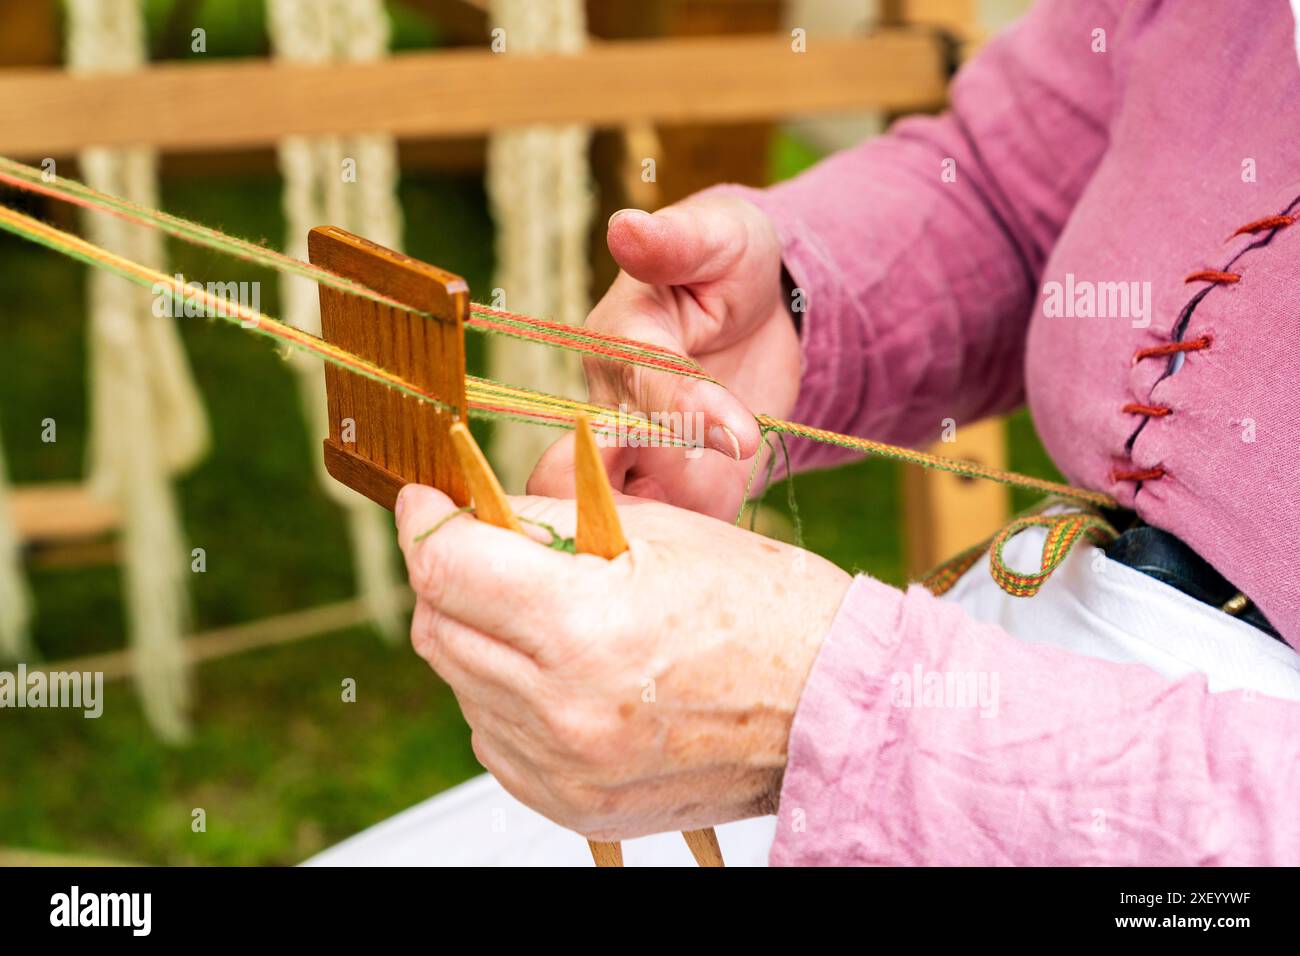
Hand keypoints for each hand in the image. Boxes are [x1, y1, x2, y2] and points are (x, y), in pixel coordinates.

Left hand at [396, 483, 850, 840]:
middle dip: (447, 576)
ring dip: (479, 635)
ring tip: (542, 612)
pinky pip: (492, 736)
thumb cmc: (764, 607)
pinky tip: (556, 669)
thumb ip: (546, 520)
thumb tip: (470, 513)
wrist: (831, 706)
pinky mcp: (572, 804)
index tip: (426, 501)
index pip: (447, 566)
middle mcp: (564, 709)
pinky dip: (504, 695)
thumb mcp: (656, 531)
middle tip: (481, 547)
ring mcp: (566, 768)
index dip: (426, 520)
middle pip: (437, 628)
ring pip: (460, 682)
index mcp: (586, 626)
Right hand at [527, 193, 801, 520]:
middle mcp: (612, 411)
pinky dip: (696, 552)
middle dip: (619, 498)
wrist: (765, 307)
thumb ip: (674, 241)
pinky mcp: (687, 492)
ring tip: (713, 532)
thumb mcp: (714, 236)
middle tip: (688, 505)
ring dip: (661, 532)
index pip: (634, 389)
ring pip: (619, 521)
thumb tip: (627, 226)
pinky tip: (724, 555)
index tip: (742, 432)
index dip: (684, 411)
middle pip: (573, 478)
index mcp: (614, 345)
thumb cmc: (727, 257)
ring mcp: (644, 459)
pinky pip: (678, 536)